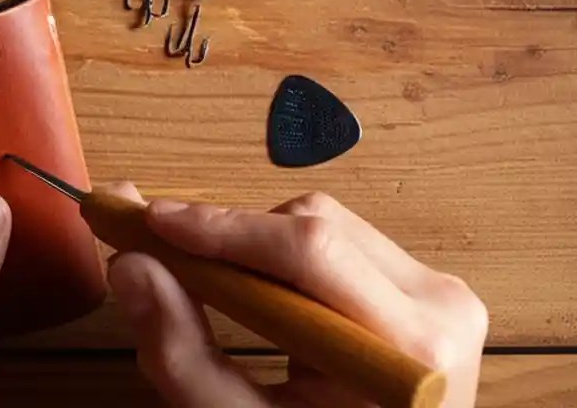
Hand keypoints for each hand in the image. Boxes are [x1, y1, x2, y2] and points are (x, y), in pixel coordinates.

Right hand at [105, 186, 487, 407]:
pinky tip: (273, 307)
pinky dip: (289, 259)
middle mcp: (441, 306)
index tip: (151, 222)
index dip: (224, 228)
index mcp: (409, 351)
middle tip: (162, 253)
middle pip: (314, 223)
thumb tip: (133, 268)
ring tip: (230, 300)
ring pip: (325, 221)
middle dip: (231, 236)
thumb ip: (184, 355)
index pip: (309, 252)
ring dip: (261, 248)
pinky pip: (342, 240)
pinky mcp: (429, 286)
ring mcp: (443, 291)